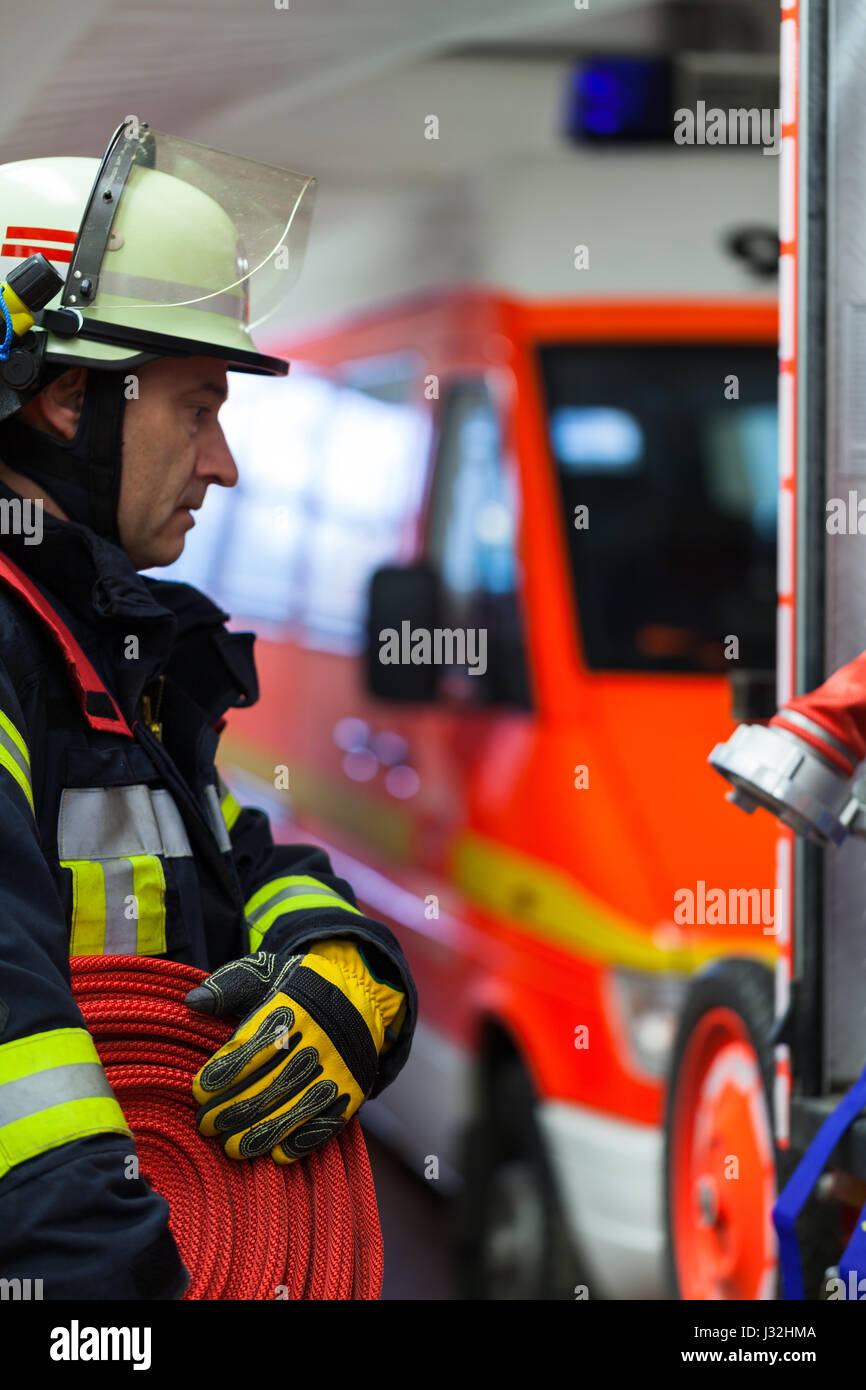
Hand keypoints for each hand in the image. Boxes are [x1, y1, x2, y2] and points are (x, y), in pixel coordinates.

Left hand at [184, 941, 405, 1162]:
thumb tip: (193, 1002)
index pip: (251, 1048)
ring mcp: (337, 1069)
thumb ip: (229, 986)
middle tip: (205, 1125)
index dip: (223, 1073)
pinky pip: (327, 1123)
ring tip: (231, 1147)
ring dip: (260, 1134)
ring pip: (294, 1109)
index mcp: (291, 1010)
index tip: (199, 1092)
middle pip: (269, 1085)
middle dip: (232, 1110)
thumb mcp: (266, 973)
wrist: (362, 996)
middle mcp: (317, 1041)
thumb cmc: (299, 988)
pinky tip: (276, 1153)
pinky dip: (302, 1142)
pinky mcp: (352, 1091)